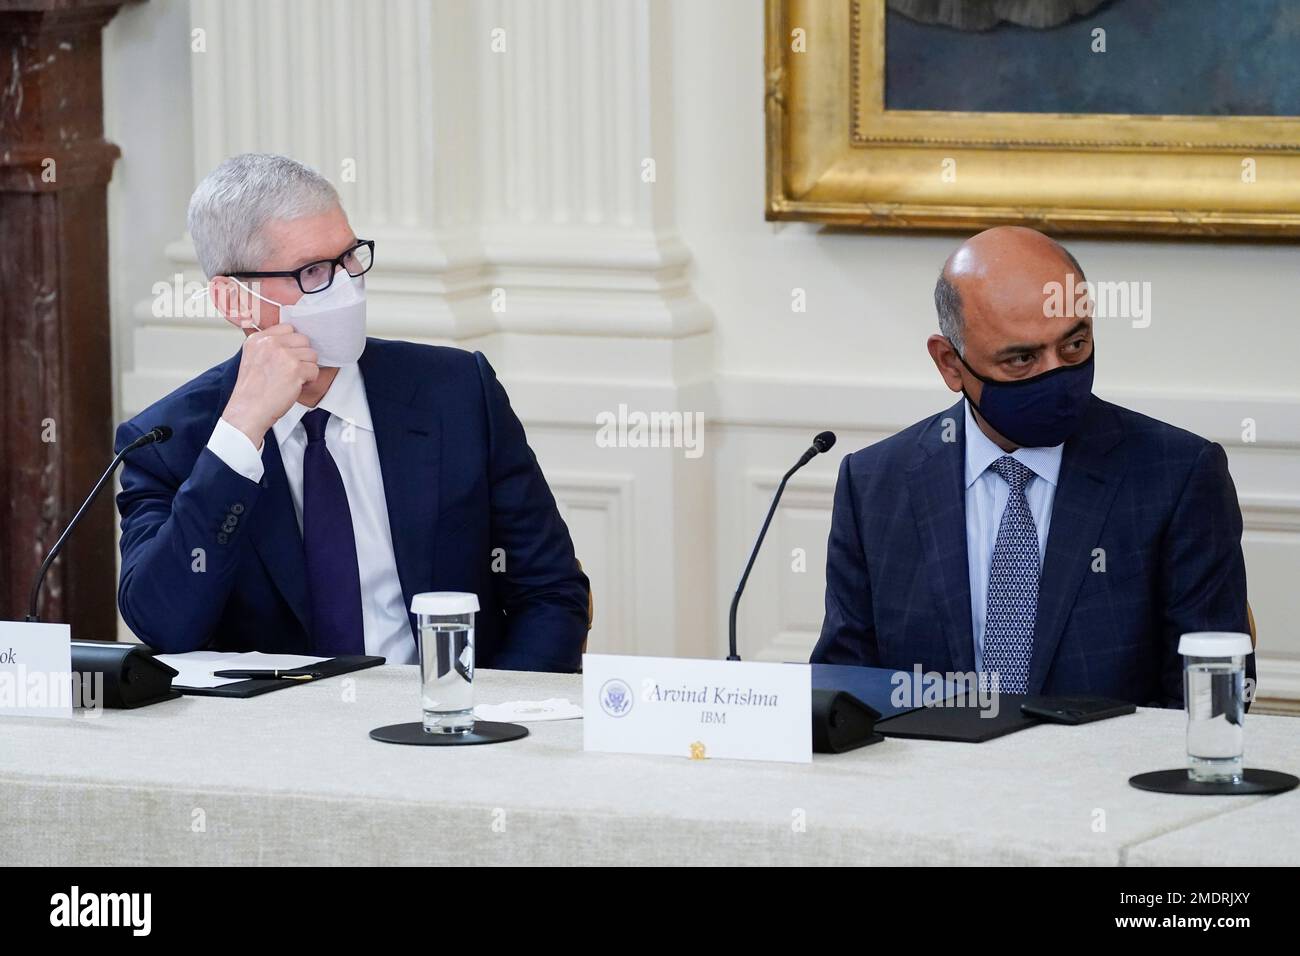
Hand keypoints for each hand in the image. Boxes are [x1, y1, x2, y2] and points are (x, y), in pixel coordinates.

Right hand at [220, 323, 317, 445]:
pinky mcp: (295, 369)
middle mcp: (270, 344)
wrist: (248, 410)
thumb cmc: (252, 390)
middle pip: (303, 340)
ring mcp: (284, 355)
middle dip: (302, 356)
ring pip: (312, 354)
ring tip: (292, 379)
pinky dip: (309, 380)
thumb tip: (290, 340)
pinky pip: (315, 369)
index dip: (293, 344)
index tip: (289, 356)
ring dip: (307, 368)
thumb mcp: (252, 358)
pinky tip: (296, 386)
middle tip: (291, 370)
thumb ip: (268, 345)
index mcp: (258, 339)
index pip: (288, 328)